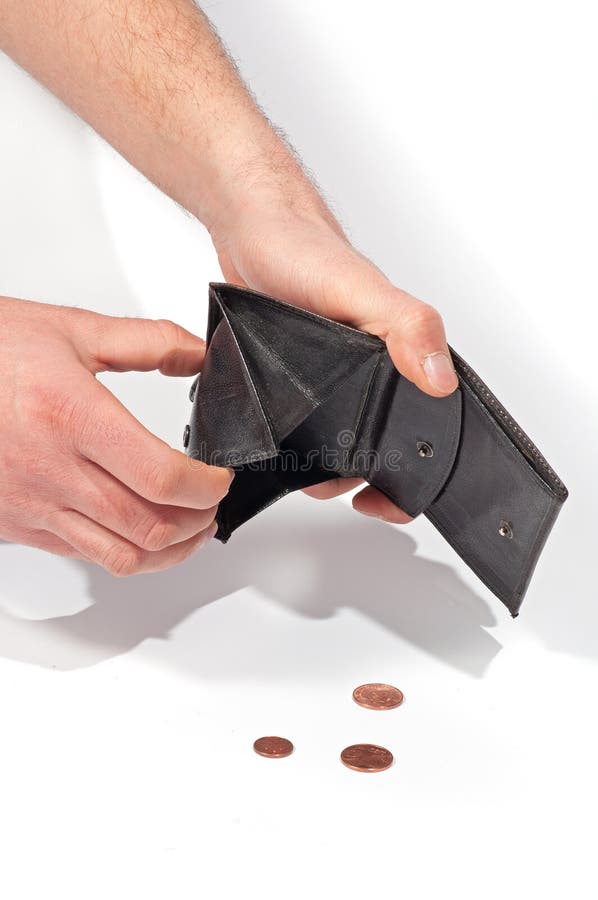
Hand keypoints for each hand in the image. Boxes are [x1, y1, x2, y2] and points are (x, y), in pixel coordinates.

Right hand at [0, 297, 231, 570]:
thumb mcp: (70, 330)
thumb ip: (146, 342)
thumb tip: (197, 354)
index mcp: (72, 416)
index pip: (162, 478)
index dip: (207, 487)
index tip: (219, 476)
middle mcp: (51, 469)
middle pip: (149, 526)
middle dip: (198, 522)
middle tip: (212, 504)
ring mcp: (32, 504)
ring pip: (120, 557)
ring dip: (168, 551)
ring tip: (188, 529)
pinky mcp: (17, 524)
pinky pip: (82, 555)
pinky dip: (125, 553)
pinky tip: (136, 532)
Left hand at [208, 180, 458, 523]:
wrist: (249, 228)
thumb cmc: (305, 249)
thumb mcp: (360, 288)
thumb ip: (406, 325)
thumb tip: (440, 379)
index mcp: (397, 357)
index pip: (424, 428)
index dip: (411, 474)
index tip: (387, 500)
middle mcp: (367, 372)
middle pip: (376, 446)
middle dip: (355, 477)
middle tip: (329, 483)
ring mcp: (328, 379)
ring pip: (333, 442)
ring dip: (317, 466)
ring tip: (296, 470)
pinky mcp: (294, 378)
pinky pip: (300, 424)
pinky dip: (291, 442)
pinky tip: (276, 443)